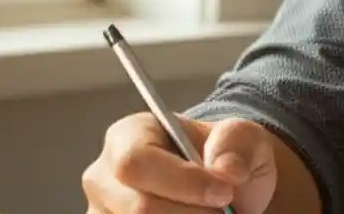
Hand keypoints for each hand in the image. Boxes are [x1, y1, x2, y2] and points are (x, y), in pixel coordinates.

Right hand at [83, 112, 277, 213]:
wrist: (220, 185)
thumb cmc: (222, 155)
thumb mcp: (242, 136)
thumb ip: (237, 144)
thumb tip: (227, 170)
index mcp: (128, 136)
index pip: (137, 162)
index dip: (182, 182)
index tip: (224, 193)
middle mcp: (103, 177)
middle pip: (137, 208)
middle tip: (224, 212)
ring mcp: (101, 213)